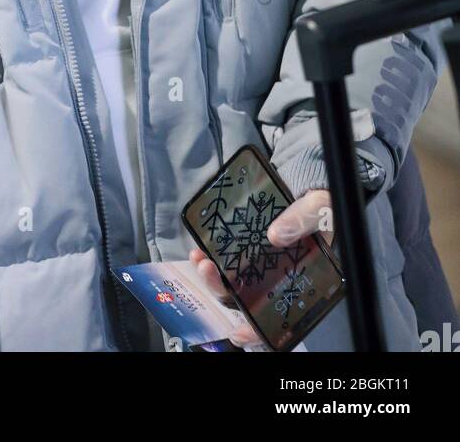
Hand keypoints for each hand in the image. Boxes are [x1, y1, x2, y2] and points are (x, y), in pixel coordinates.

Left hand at [188, 188, 333, 348]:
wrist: (311, 186)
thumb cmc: (322, 207)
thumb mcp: (319, 210)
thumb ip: (300, 221)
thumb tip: (275, 235)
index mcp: (297, 278)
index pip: (277, 313)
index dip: (257, 329)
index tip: (238, 334)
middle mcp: (275, 275)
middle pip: (245, 295)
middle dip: (221, 288)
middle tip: (207, 270)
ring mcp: (260, 260)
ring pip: (232, 279)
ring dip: (212, 273)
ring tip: (200, 258)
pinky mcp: (248, 242)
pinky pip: (228, 255)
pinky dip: (212, 253)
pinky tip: (202, 245)